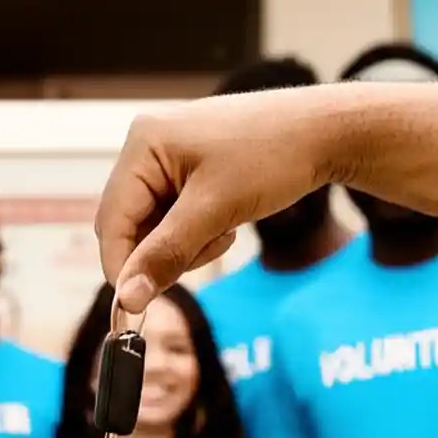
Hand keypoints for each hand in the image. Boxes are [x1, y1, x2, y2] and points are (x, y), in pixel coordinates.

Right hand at [95, 85, 341, 312]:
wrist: (325, 132)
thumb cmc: (274, 157)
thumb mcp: (216, 211)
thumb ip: (167, 254)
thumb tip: (127, 298)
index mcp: (143, 144)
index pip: (112, 220)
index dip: (123, 266)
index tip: (139, 305)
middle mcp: (148, 146)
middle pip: (130, 224)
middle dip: (165, 251)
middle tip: (206, 251)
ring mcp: (168, 157)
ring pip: (155, 226)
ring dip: (186, 244)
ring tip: (225, 229)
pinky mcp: (188, 169)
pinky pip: (175, 217)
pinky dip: (198, 231)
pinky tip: (228, 220)